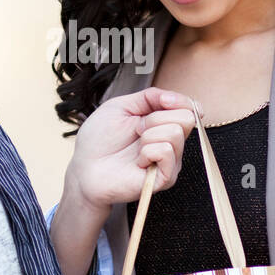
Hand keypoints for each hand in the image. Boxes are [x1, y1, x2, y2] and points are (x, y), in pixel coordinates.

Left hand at [65, 86, 197, 212]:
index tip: (161, 101)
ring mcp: (170, 160)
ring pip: (175, 133)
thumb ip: (150, 96)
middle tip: (137, 130)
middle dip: (156, 118)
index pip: (189, 107)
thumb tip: (174, 98)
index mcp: (163, 123)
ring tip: (136, 146)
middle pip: (187, 118)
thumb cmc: (99, 140)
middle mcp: (171, 141)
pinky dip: (147, 151)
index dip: (179, 100)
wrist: (85, 168)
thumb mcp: (121, 106)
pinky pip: (166, 152)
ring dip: (148, 135)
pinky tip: (138, 161)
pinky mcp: (165, 177)